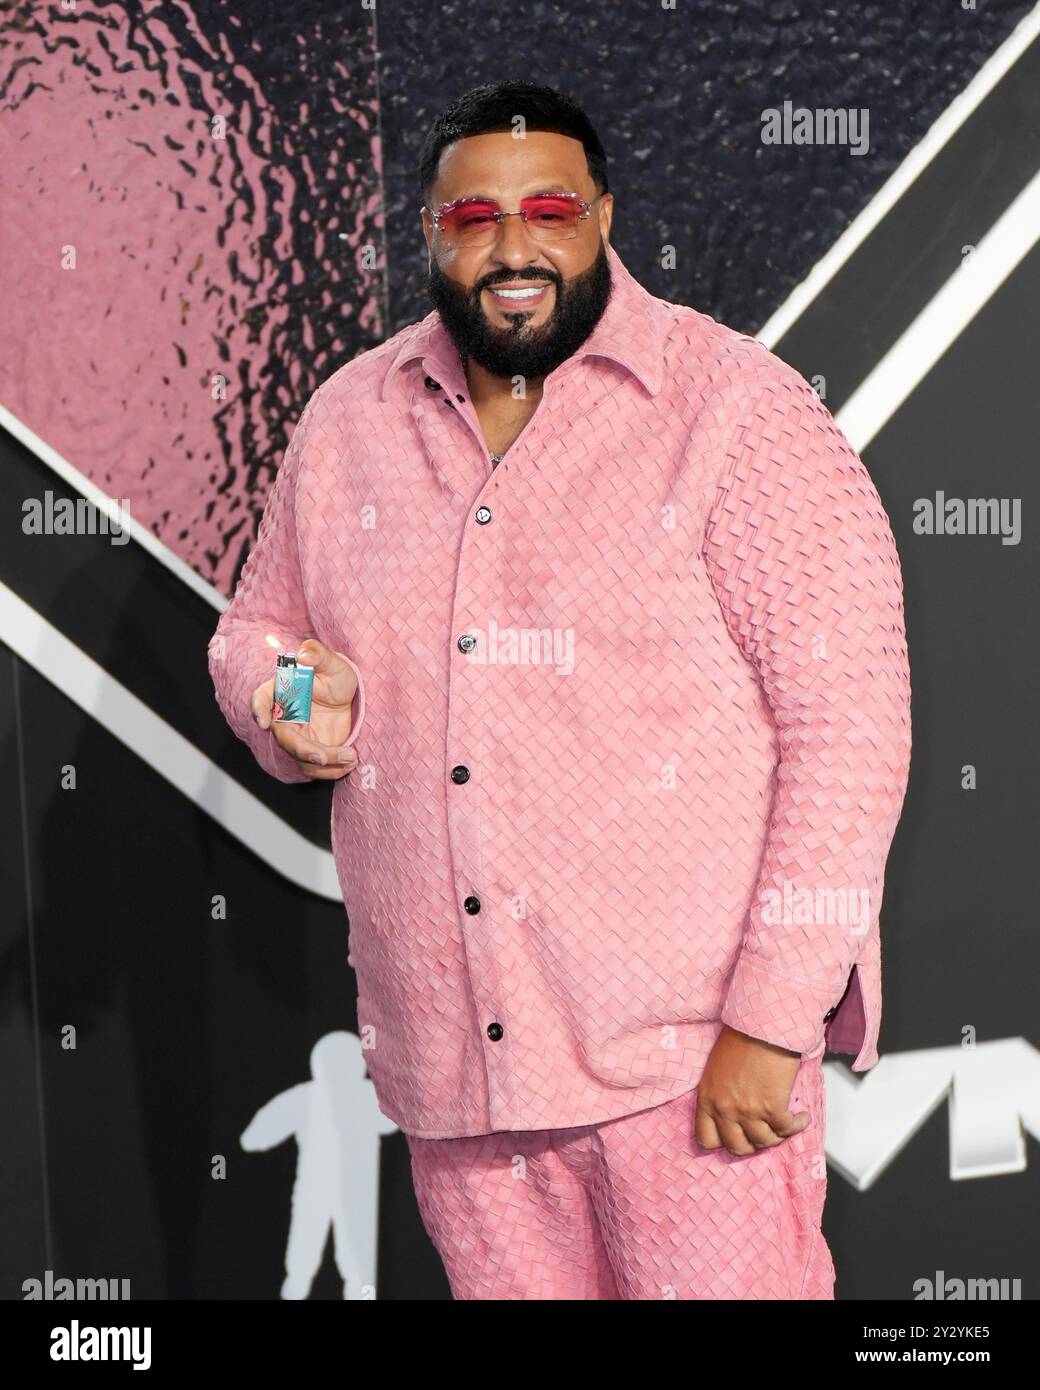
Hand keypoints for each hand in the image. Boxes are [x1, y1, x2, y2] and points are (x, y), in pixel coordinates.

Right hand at [251, 638, 359, 779]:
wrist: (348, 697)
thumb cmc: (334, 676)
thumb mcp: (332, 663)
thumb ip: (318, 654)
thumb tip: (304, 654)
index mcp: (282, 691)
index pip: (262, 699)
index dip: (260, 710)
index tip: (264, 722)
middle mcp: (285, 717)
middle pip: (285, 738)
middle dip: (303, 750)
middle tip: (322, 756)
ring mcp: (297, 736)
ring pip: (302, 757)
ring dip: (325, 763)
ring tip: (351, 756)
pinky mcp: (310, 751)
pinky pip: (315, 768)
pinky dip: (332, 770)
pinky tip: (351, 762)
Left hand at [694, 1024, 808, 1156]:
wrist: (762, 1025)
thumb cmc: (741, 1036)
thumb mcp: (717, 1068)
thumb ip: (720, 1092)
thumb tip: (734, 1108)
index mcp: (707, 1097)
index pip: (707, 1139)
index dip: (724, 1142)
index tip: (736, 1137)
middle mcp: (725, 1108)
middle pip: (738, 1147)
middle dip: (753, 1143)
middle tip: (763, 1133)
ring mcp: (748, 1111)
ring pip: (764, 1142)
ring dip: (778, 1135)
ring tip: (785, 1124)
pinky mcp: (772, 1108)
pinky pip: (787, 1130)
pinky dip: (797, 1126)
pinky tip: (801, 1117)